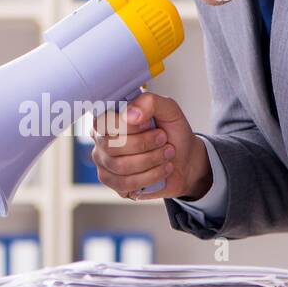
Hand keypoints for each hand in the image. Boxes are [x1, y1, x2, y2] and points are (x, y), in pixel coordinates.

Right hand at [90, 92, 211, 201]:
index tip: (149, 123)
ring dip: (152, 160)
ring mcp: (105, 164)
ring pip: (120, 166)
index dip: (128, 126)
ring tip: (167, 154)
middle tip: (163, 139)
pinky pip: (126, 184)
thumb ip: (149, 102)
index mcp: (109, 119)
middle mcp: (102, 141)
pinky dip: (150, 176)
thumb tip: (130, 115)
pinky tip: (162, 169)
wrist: (186, 159)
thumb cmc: (172, 133)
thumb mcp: (168, 109)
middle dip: (145, 144)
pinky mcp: (114, 184)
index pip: (104, 123)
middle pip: (112, 146)